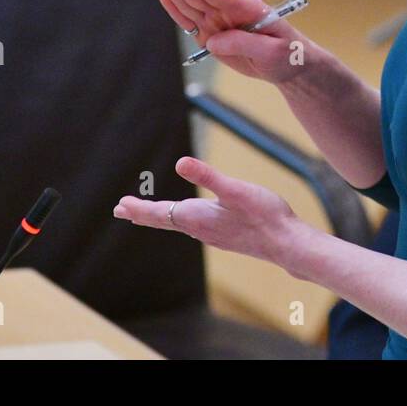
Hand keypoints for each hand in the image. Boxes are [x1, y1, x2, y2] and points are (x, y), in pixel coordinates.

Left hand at [113, 156, 299, 263]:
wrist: (286, 243)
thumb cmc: (264, 215)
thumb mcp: (235, 189)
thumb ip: (208, 176)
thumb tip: (180, 162)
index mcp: (197, 217)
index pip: (160, 213)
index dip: (139, 208)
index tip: (121, 205)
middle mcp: (200, 229)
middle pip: (164, 221)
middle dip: (143, 214)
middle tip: (122, 210)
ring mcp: (212, 235)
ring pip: (179, 225)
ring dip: (160, 218)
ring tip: (147, 215)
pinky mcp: (224, 236)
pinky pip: (193, 228)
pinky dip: (179, 221)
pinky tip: (188, 220)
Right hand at [151, 0, 309, 84]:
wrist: (290, 65)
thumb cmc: (288, 54)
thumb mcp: (272, 52)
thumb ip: (243, 44)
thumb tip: (212, 41)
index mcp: (247, 9)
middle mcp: (230, 11)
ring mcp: (219, 22)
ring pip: (191, 3)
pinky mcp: (212, 35)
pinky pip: (190, 20)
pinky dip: (176, 8)